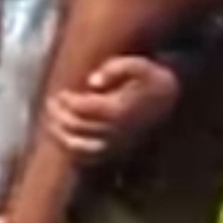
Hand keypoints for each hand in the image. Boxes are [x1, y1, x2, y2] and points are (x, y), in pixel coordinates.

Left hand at [45, 54, 180, 157]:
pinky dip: (74, 151)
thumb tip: (92, 82)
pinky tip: (63, 139)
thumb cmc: (151, 78)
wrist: (170, 100)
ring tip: (51, 121)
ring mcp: (119, 144)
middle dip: (61, 115)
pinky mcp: (118, 151)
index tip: (60, 93)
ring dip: (62, 135)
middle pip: (81, 127)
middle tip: (51, 103)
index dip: (69, 102)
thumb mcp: (139, 64)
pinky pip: (91, 158)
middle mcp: (120, 130)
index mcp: (123, 109)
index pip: (86, 109)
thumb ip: (115, 68)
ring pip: (82, 147)